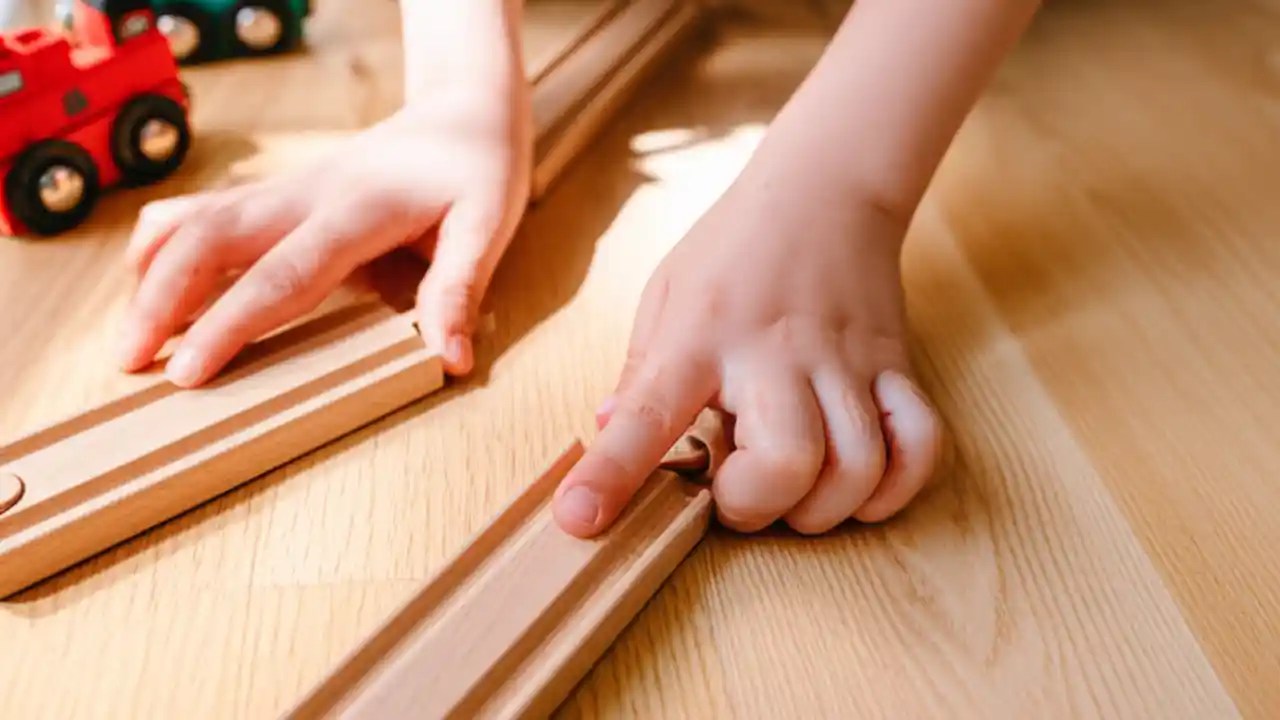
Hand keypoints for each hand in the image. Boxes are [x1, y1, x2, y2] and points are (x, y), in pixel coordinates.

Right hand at [117, 80, 532, 386]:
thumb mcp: (488, 226)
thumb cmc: (478, 169)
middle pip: (210, 239)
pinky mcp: (278, 191)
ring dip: (151, 272)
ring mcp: (286, 187)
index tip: (186, 371)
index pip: (281, 273)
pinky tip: (148, 279)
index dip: (229, 323)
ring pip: (195, 218)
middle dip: (160, 299)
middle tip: (129, 362)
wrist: (463, 109)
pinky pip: (206, 211)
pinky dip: (166, 244)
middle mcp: (308, 194)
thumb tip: (448, 361)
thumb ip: (459, 289)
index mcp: (357, 210)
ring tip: (126, 332)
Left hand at [551, 161, 946, 536]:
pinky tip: (862, 486)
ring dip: (824, 507)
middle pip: (787, 462)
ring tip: (795, 491)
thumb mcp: (665, 294)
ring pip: (858, 467)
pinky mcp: (894, 366)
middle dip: (757, 508)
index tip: (579, 518)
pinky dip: (897, 487)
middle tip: (737, 493)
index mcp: (698, 337)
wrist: (827, 186)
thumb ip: (641, 371)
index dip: (612, 474)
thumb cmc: (733, 246)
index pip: (648, 416)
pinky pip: (920, 444)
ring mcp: (843, 361)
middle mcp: (775, 353)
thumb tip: (607, 431)